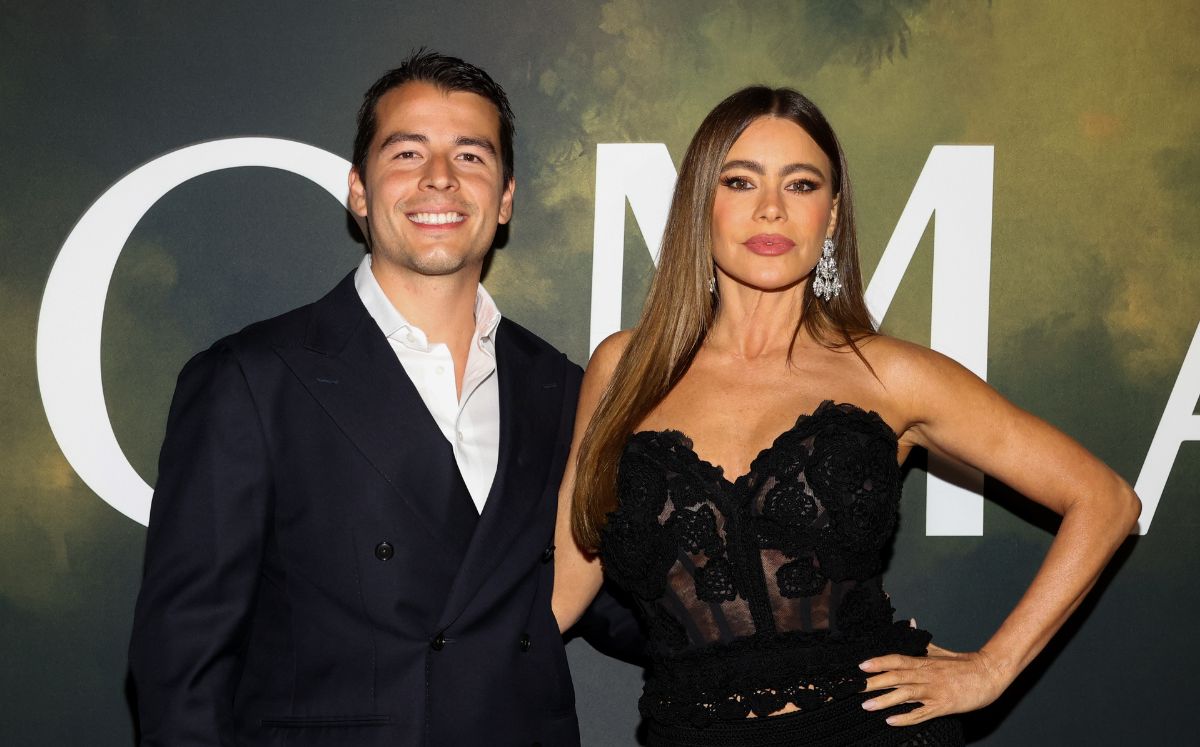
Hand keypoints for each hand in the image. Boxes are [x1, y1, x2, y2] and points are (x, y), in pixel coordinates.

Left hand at [858, 644, 1009, 725]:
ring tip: (866, 706)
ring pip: (905, 695)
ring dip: (885, 700)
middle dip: (874, 682)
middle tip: (855, 687)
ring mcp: (934, 691)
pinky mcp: (943, 706)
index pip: (897, 660)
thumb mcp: (941, 651)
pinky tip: (891, 721)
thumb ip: (923, 642)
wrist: (990, 674)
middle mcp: (927, 675)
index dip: (879, 662)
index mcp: (925, 662)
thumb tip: (911, 624)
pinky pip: (921, 713)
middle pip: (896, 677)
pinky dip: (906, 718)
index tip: (861, 665)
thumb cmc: (965, 664)